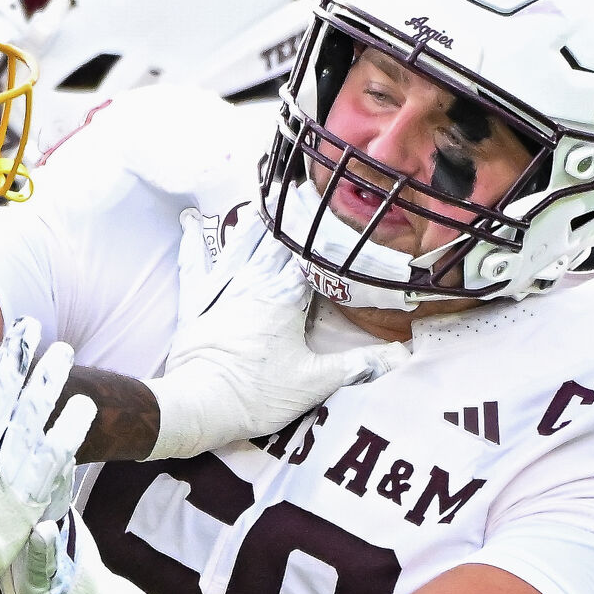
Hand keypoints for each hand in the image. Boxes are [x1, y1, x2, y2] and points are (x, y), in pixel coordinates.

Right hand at [0, 316, 95, 593]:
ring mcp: (8, 462)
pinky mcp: (32, 488)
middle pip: (2, 381)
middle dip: (16, 348)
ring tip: (63, 350)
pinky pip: (59, 448)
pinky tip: (84, 404)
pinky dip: (72, 424)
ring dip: (50, 374)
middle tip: (29, 325)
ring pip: (35, 406)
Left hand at [144, 214, 407, 459]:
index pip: (309, 257)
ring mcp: (221, 293)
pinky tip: (189, 225)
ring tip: (262, 198)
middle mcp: (254, 285)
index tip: (333, 206)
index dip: (323, 233)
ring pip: (239, 249)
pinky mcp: (194, 307)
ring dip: (252, 226)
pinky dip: (193, 247)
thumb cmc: (258, 394)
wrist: (199, 404)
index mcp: (284, 298)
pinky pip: (193, 270)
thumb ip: (358, 365)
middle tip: (301, 189)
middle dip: (291, 220)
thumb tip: (403, 354)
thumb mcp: (315, 382)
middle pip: (276, 246)